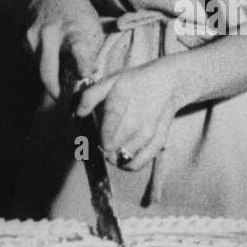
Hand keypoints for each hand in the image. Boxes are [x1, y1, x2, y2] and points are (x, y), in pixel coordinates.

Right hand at [26, 0, 103, 100]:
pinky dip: (45, 63)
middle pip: (48, 70)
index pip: (78, 49)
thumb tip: (89, 75)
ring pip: (41, 68)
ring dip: (51, 75)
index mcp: (72, 28)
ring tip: (61, 73)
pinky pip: (36, 60)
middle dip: (54, 89)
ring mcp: (34, 37)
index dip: (83, 66)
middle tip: (61, 98)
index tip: (85, 75)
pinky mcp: (26, 40)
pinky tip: (52, 54)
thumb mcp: (91, 26)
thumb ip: (91, 50)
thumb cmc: (78, 13)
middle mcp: (50, 33)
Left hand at [77, 59, 181, 178]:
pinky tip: (121, 161)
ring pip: (127, 153)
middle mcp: (138, 114)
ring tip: (109, 152)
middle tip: (98, 145)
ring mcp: (149, 129)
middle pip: (117, 141)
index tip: (99, 144)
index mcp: (123, 94)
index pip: (113, 117)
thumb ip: (90, 96)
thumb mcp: (110, 81)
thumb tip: (78, 113)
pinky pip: (142, 160)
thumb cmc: (134, 83)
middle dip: (103, 148)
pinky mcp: (158, 139)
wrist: (168, 83)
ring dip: (114, 157)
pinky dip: (129, 165)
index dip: (105, 134)